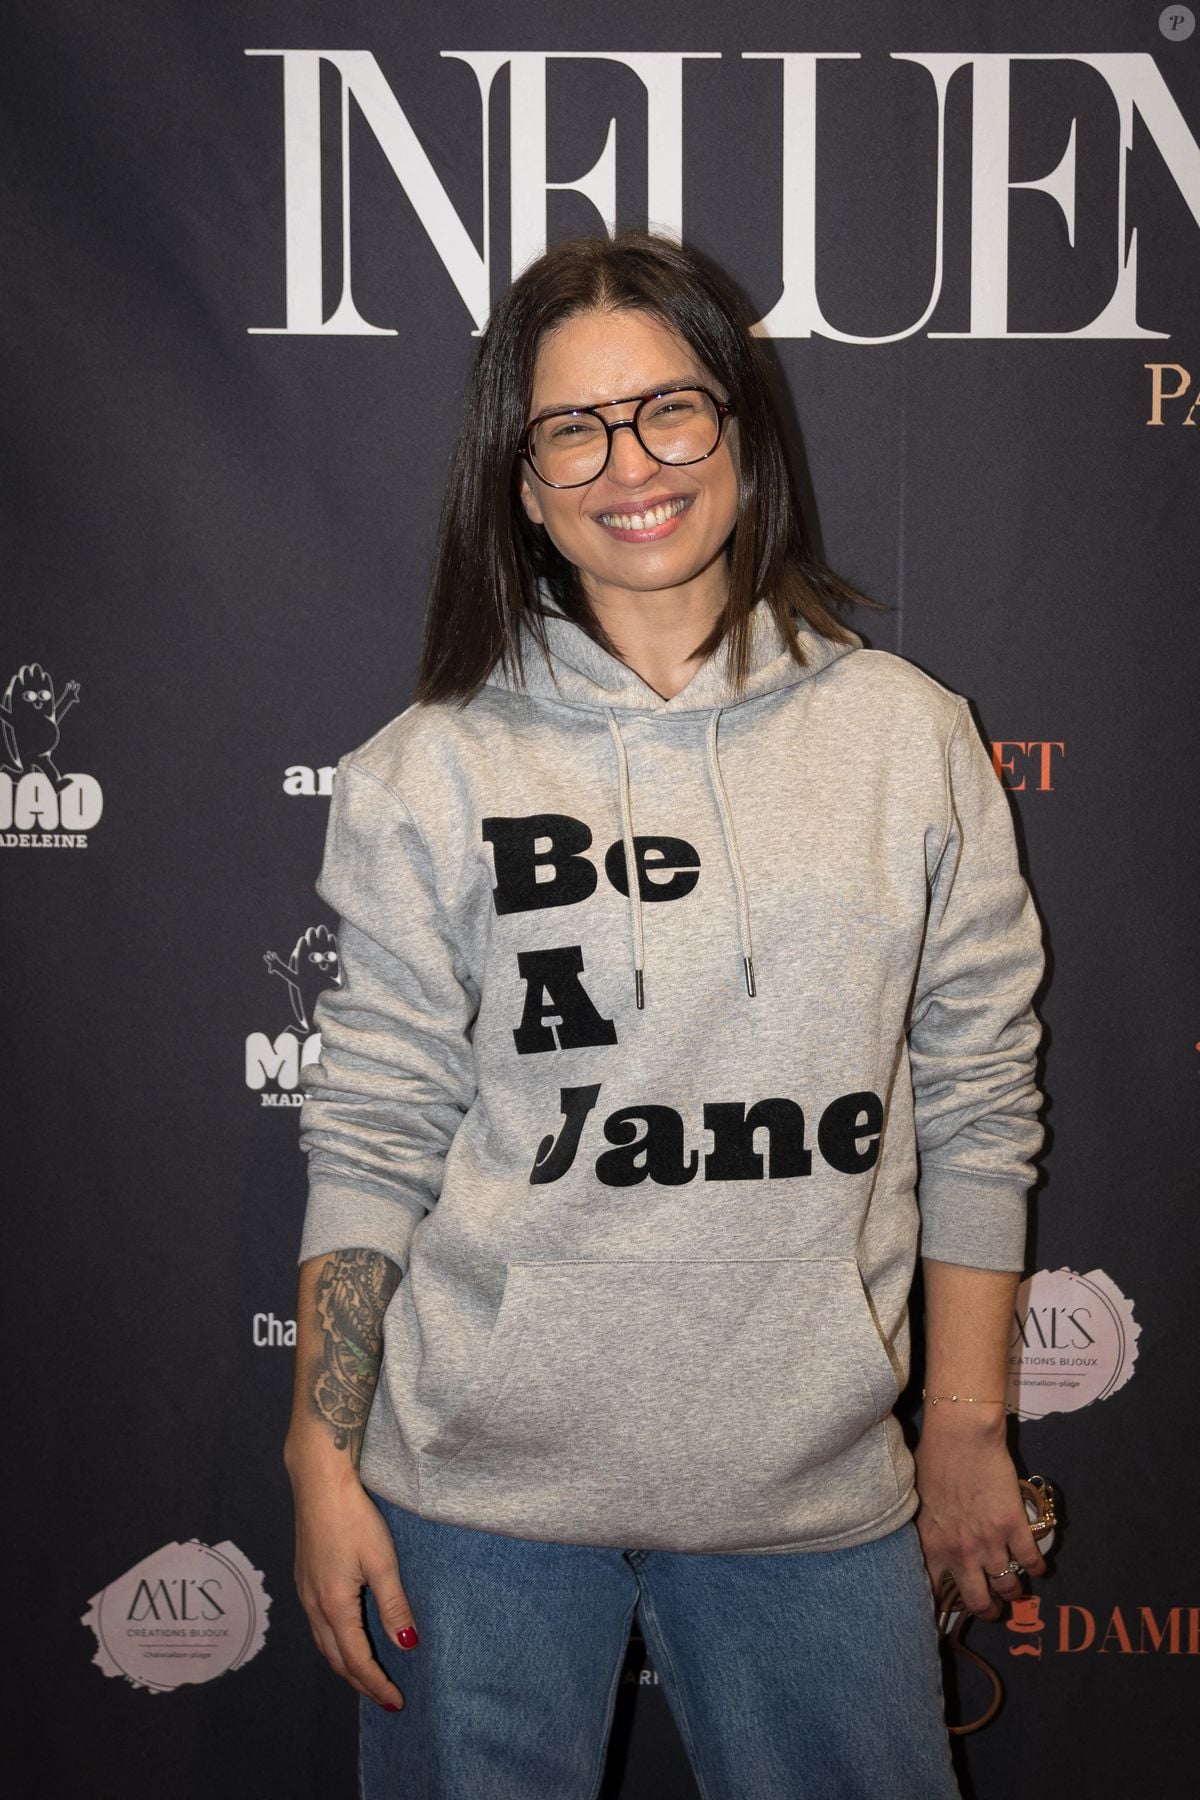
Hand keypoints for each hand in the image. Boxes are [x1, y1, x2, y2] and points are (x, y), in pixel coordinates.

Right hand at [290, 1463, 417, 1708]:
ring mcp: (304, 1592)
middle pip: (336, 1658)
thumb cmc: (353, 1517)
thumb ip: (394, 1606)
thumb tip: (407, 1646)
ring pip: (324, 1644)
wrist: (318, 1483)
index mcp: (333, 1605)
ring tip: (368, 1677)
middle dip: (360, 1682)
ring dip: (346, 1665)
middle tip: (385, 1697)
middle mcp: (313, 1605)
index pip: (355, 1660)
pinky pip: (318, 1626)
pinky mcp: (304, 1579)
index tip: (396, 1701)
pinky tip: (346, 1639)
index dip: (376, 1683)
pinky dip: (335, 1644)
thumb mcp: (382, 1561)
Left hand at [913, 1418, 1045, 1620]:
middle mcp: (961, 1553)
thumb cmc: (933, 1460)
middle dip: (988, 1610)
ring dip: (1014, 1591)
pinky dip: (1038, 1568)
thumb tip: (927, 1542)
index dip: (942, 1607)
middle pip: (978, 1601)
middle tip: (993, 1608)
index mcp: (932, 1546)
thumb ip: (925, 1528)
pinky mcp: (1015, 1528)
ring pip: (1008, 1586)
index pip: (934, 1592)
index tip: (949, 1611)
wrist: (962, 1436)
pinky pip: (1032, 1561)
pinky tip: (1039, 1566)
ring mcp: (990, 1543)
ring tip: (1016, 1589)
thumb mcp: (917, 1502)